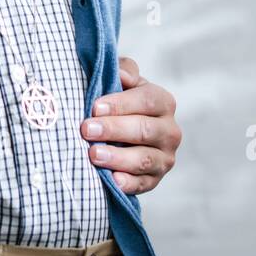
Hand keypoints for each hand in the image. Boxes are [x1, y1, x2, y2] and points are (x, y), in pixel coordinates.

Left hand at [81, 55, 181, 194]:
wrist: (121, 133)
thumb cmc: (119, 101)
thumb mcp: (122, 81)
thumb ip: (124, 71)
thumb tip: (123, 76)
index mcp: (163, 102)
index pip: (147, 101)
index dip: (121, 104)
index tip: (95, 107)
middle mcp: (170, 131)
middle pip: (144, 130)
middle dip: (113, 129)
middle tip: (86, 130)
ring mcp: (164, 158)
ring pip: (143, 159)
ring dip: (117, 157)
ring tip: (93, 154)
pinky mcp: (154, 180)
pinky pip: (142, 184)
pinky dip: (127, 183)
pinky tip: (112, 180)